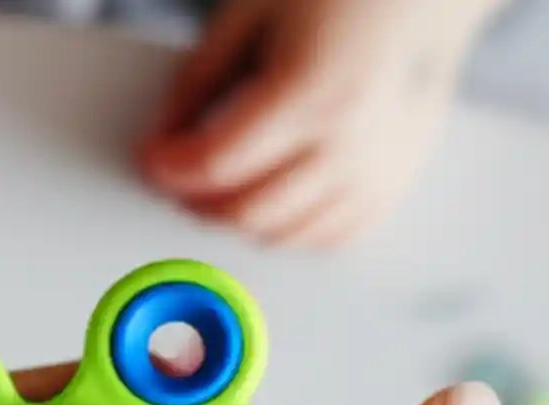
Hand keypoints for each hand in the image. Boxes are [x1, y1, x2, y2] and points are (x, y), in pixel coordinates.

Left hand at [139, 0, 504, 246]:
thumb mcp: (250, 14)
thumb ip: (199, 81)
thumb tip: (167, 136)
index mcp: (309, 93)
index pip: (216, 165)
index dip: (169, 168)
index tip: (153, 158)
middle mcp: (348, 141)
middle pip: (246, 211)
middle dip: (197, 200)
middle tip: (177, 174)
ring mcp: (376, 170)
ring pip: (285, 235)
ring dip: (239, 219)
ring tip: (219, 185)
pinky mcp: (395, 183)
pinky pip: (330, 238)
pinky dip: (289, 229)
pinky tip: (269, 199)